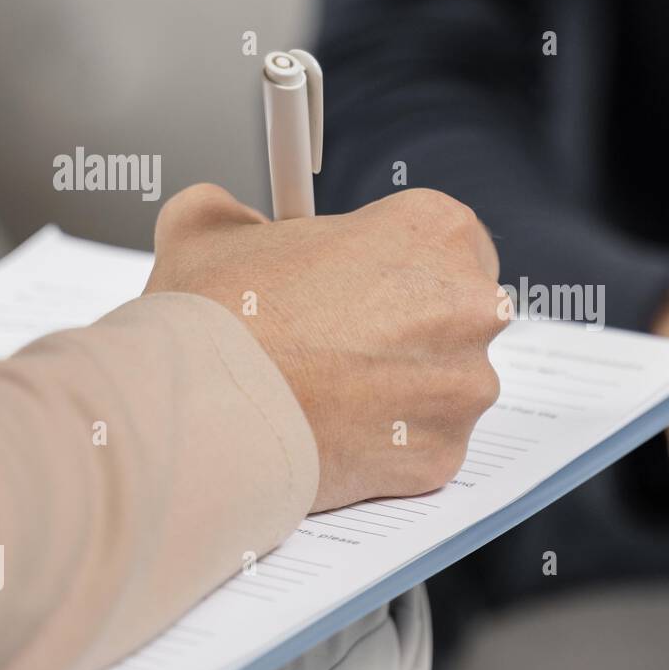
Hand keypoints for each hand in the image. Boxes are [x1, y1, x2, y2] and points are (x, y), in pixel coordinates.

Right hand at [145, 184, 505, 510]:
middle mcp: (469, 307)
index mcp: (434, 232)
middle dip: (411, 331)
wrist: (198, 416)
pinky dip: (389, 445)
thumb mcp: (209, 228)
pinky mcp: (443, 454)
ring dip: (403, 390)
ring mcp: (463, 387)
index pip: (455, 242)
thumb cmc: (214, 322)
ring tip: (332, 392)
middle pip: (458, 317)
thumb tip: (237, 224)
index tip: (375, 285)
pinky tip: (337, 432)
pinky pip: (426, 446)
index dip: (408, 266)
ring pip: (447, 386)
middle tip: (344, 343)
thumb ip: (242, 214)